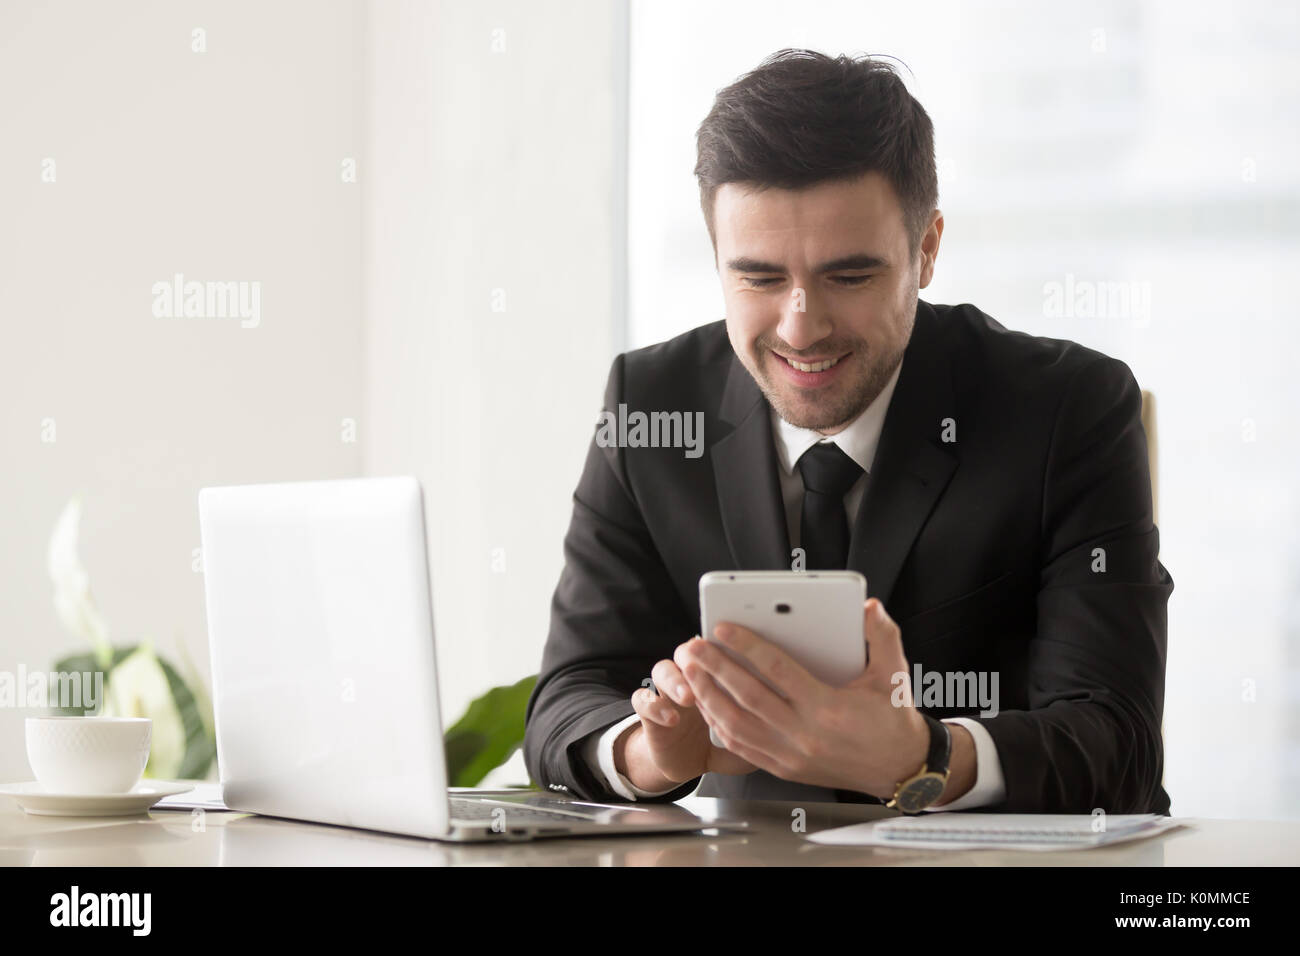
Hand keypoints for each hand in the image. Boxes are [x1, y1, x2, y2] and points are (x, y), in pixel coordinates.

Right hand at [616, 643, 758, 790]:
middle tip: (706, 663)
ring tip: (689, 695)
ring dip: (675, 680)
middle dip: (696, 656)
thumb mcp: (740, 739)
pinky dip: (654, 706)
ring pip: (661, 671)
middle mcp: (686, 679)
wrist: (677, 761)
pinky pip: (643, 702)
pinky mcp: (647, 714)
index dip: (723, 651)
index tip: (737, 653)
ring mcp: (664, 694)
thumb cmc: (710, 741)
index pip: (714, 654)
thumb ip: (759, 730)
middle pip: (685, 653)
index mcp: (710, 679)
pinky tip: (671, 718)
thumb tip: (791, 728)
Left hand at [675, 598, 929, 798]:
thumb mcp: (894, 675)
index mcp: (828, 708)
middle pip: (748, 697)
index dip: (747, 647)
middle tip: (693, 646)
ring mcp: (790, 755)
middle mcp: (804, 734)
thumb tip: (870, 607)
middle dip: (715, 668)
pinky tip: (707, 704)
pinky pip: (742, 746)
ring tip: (691, 671)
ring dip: (709, 696)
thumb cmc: (892, 721)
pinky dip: (719, 724)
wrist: (899, 768)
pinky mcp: (784, 768)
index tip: (723, 628)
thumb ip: (882, 636)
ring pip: (736, 725)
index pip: (778, 671)